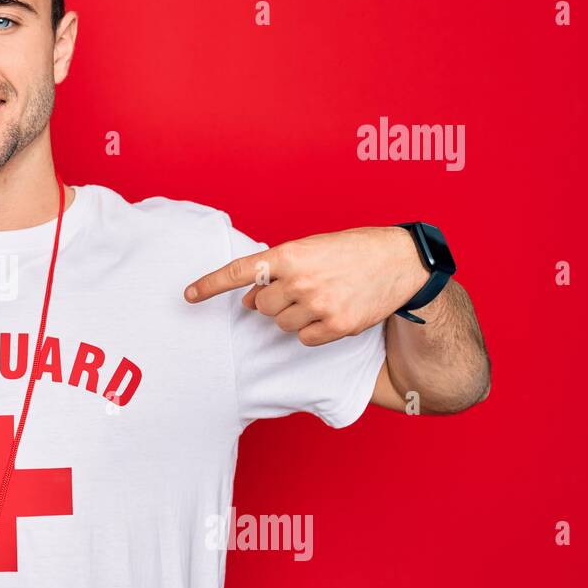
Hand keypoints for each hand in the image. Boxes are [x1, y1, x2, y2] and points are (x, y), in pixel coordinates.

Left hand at [183, 226, 428, 344]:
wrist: (399, 260)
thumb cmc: (351, 251)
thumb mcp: (310, 249)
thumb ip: (276, 271)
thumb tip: (247, 300)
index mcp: (290, 254)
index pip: (239, 271)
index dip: (210, 285)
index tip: (188, 295)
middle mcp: (300, 280)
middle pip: (259, 306)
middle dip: (270, 301)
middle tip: (295, 289)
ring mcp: (318, 305)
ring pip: (279, 324)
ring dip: (291, 315)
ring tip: (318, 297)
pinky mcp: (336, 327)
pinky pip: (303, 339)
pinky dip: (310, 331)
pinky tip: (329, 313)